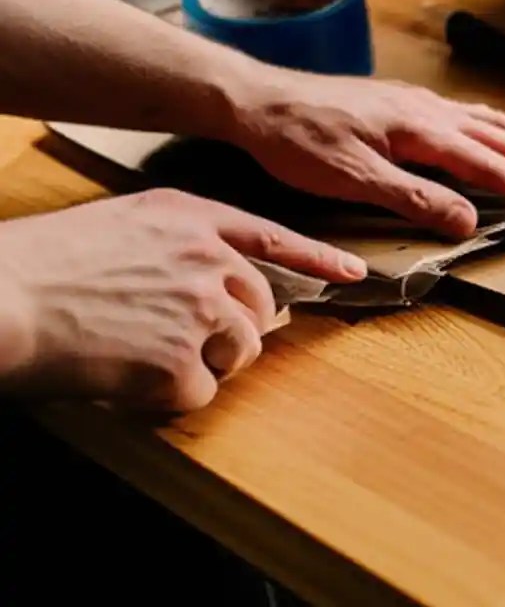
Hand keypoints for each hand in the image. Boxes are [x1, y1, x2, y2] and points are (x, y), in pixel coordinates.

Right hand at [0, 189, 366, 412]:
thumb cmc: (40, 267)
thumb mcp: (119, 228)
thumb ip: (179, 248)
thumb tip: (225, 290)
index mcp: (189, 217)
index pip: (272, 236)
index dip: (317, 258)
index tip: (353, 272)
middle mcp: (208, 257)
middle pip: (260, 308)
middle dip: (231, 331)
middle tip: (172, 339)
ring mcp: (201, 308)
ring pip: (240, 353)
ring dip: (201, 364)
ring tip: (138, 351)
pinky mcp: (184, 360)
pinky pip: (201, 392)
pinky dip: (167, 396)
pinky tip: (125, 375)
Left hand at [223, 69, 504, 238]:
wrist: (259, 101)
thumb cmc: (298, 139)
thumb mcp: (352, 179)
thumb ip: (415, 199)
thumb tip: (469, 220)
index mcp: (426, 132)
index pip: (499, 167)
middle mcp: (434, 114)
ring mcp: (425, 107)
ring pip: (501, 126)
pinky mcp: (412, 108)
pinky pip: (478, 119)